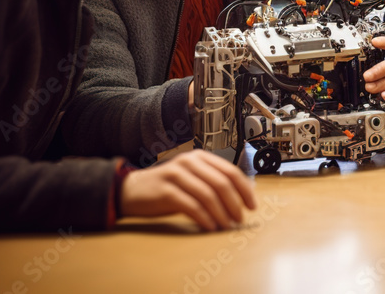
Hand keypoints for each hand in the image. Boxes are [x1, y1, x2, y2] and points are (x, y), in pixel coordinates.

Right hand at [121, 149, 256, 230]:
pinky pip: (191, 205)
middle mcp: (189, 162)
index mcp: (200, 157)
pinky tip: (210, 227)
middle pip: (222, 183)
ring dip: (221, 213)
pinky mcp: (165, 191)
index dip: (244, 190)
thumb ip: (212, 182)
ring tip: (227, 226)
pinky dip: (204, 218)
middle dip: (235, 204)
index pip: (231, 171)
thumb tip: (241, 198)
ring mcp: (176, 175)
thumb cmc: (168, 187)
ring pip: (208, 195)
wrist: (132, 191)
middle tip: (240, 219)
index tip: (252, 206)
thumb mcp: (192, 178)